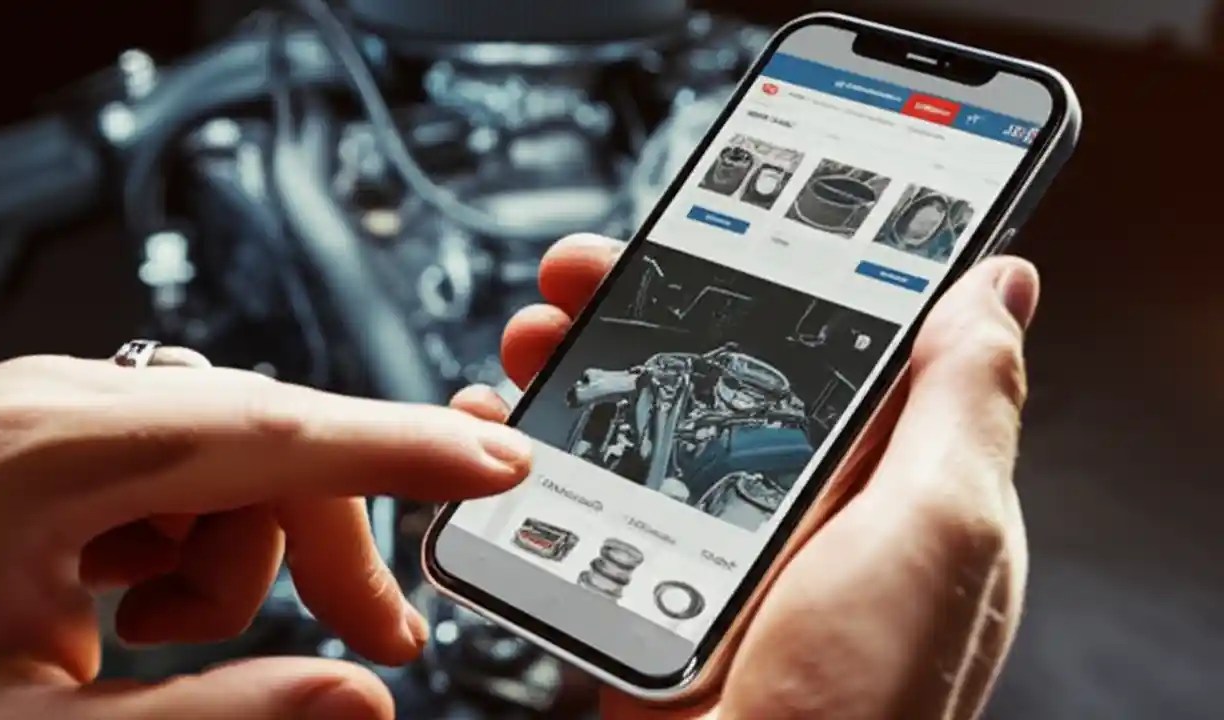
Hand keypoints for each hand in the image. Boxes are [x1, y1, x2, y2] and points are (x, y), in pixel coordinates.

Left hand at [0, 356, 531, 718]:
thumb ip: (219, 717)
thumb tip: (357, 701)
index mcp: (51, 454)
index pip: (278, 431)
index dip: (403, 449)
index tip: (496, 467)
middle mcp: (59, 402)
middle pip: (272, 445)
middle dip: (331, 548)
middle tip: (382, 643)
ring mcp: (51, 410)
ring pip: (235, 460)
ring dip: (240, 557)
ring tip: (154, 634)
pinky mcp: (51, 436)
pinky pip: (179, 466)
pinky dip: (191, 538)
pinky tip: (125, 598)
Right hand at [482, 234, 1039, 719]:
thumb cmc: (855, 706)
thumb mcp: (937, 534)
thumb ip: (962, 405)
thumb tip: (998, 286)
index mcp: (892, 488)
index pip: (835, 344)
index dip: (770, 271)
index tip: (706, 216)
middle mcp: (806, 515)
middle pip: (718, 374)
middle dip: (641, 308)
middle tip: (580, 273)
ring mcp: (722, 554)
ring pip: (645, 427)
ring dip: (577, 371)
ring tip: (529, 343)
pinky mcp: (651, 593)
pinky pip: (593, 504)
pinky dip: (540, 460)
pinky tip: (504, 434)